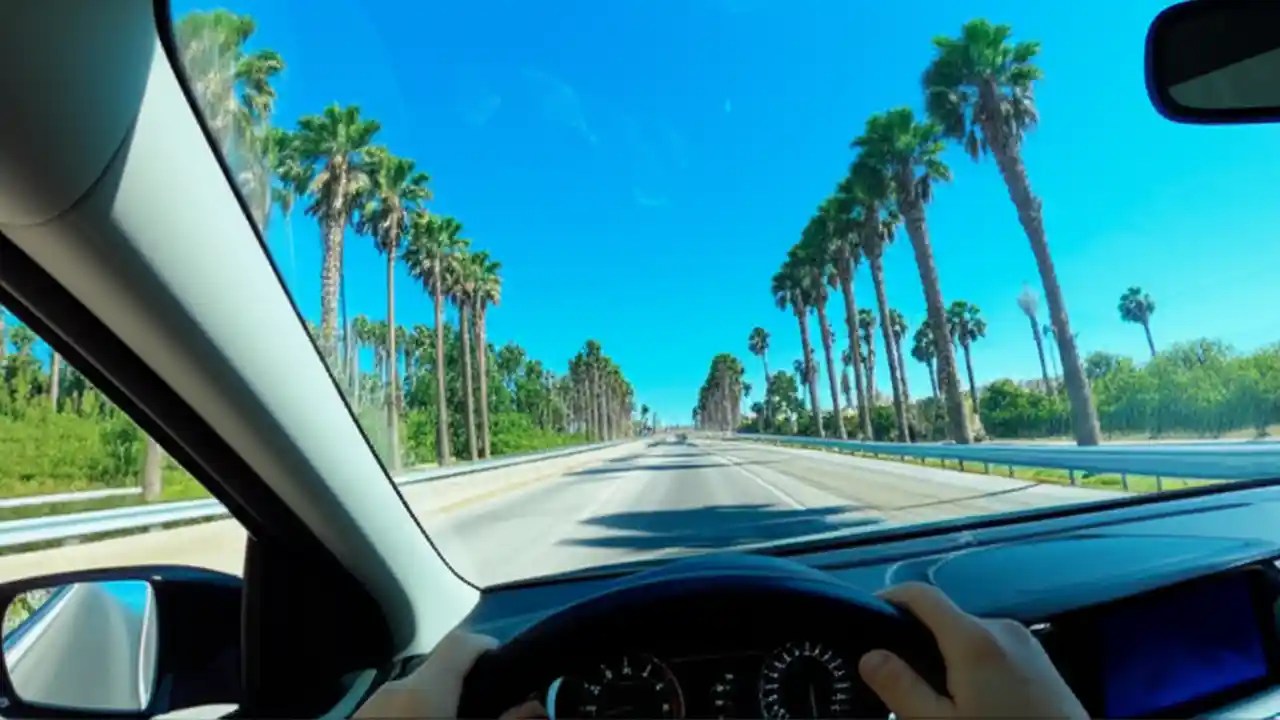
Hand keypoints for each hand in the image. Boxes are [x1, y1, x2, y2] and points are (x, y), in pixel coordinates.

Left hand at [353, 631, 545, 718]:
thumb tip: (534, 707)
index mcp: (424, 689)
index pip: (462, 642)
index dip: (489, 648)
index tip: (508, 669)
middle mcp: (394, 688)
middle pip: (438, 671)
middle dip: (467, 688)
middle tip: (490, 713)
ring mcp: (369, 707)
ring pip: (415, 694)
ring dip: (440, 707)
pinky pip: (396, 711)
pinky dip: (416, 718)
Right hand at [858, 582, 1087, 719]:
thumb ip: (902, 689)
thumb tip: (871, 656)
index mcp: (973, 637)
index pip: (919, 594)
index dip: (887, 600)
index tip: (867, 623)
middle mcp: (1000, 627)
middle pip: (944, 619)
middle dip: (918, 643)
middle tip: (902, 682)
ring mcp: (1025, 642)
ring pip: (968, 636)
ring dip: (946, 657)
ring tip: (940, 699)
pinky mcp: (1040, 660)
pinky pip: (993, 649)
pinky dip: (973, 665)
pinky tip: (976, 702)